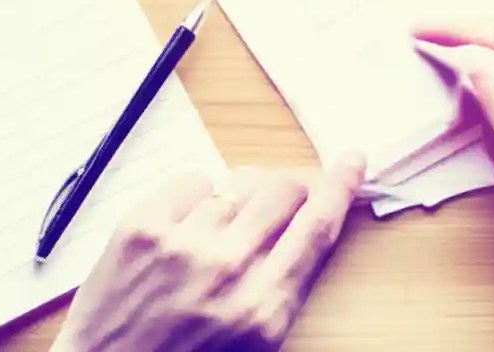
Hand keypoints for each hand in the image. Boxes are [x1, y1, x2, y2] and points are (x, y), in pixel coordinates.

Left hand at [50, 155, 364, 351]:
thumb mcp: (254, 342)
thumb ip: (283, 286)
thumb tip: (305, 225)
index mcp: (263, 309)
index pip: (317, 230)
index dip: (340, 188)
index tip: (351, 161)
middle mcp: (228, 270)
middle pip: (284, 192)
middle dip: (291, 188)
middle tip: (283, 200)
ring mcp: (182, 243)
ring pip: (238, 183)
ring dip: (241, 196)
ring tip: (222, 228)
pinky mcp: (142, 226)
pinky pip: (192, 180)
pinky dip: (197, 195)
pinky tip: (187, 226)